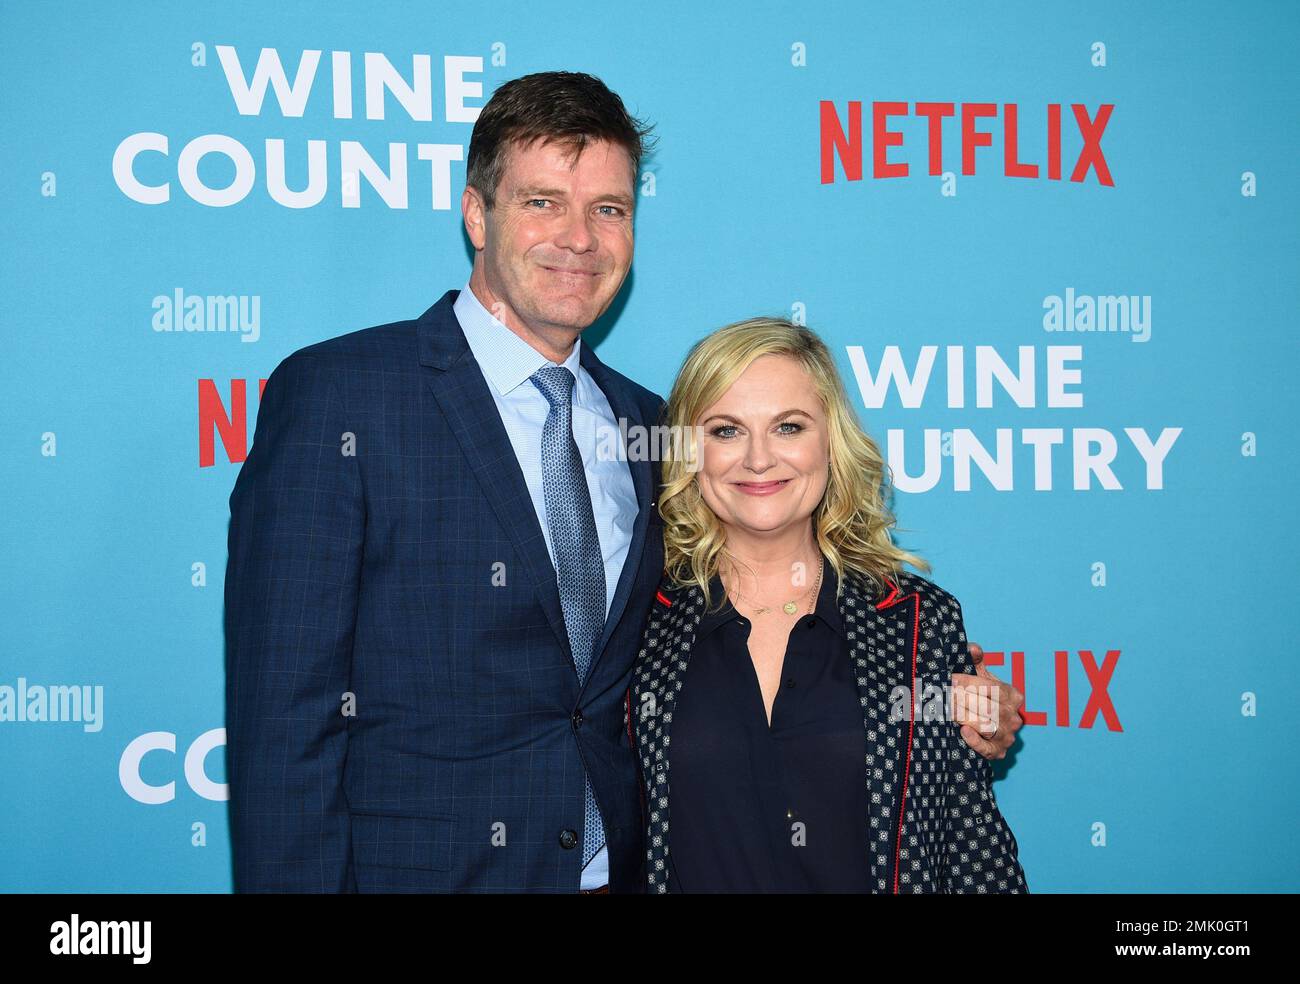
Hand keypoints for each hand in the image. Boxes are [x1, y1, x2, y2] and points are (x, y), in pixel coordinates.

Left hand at [950, 643, 1024, 759]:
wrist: (980, 724)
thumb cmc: (979, 695)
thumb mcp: (979, 677)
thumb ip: (976, 662)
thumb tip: (973, 648)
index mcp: (1012, 696)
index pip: (991, 688)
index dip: (969, 682)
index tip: (949, 679)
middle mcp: (1014, 717)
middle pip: (988, 707)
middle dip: (962, 699)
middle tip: (942, 694)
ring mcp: (1007, 736)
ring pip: (986, 726)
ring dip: (964, 717)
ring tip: (946, 709)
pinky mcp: (998, 752)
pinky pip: (987, 748)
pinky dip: (975, 741)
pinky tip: (963, 731)